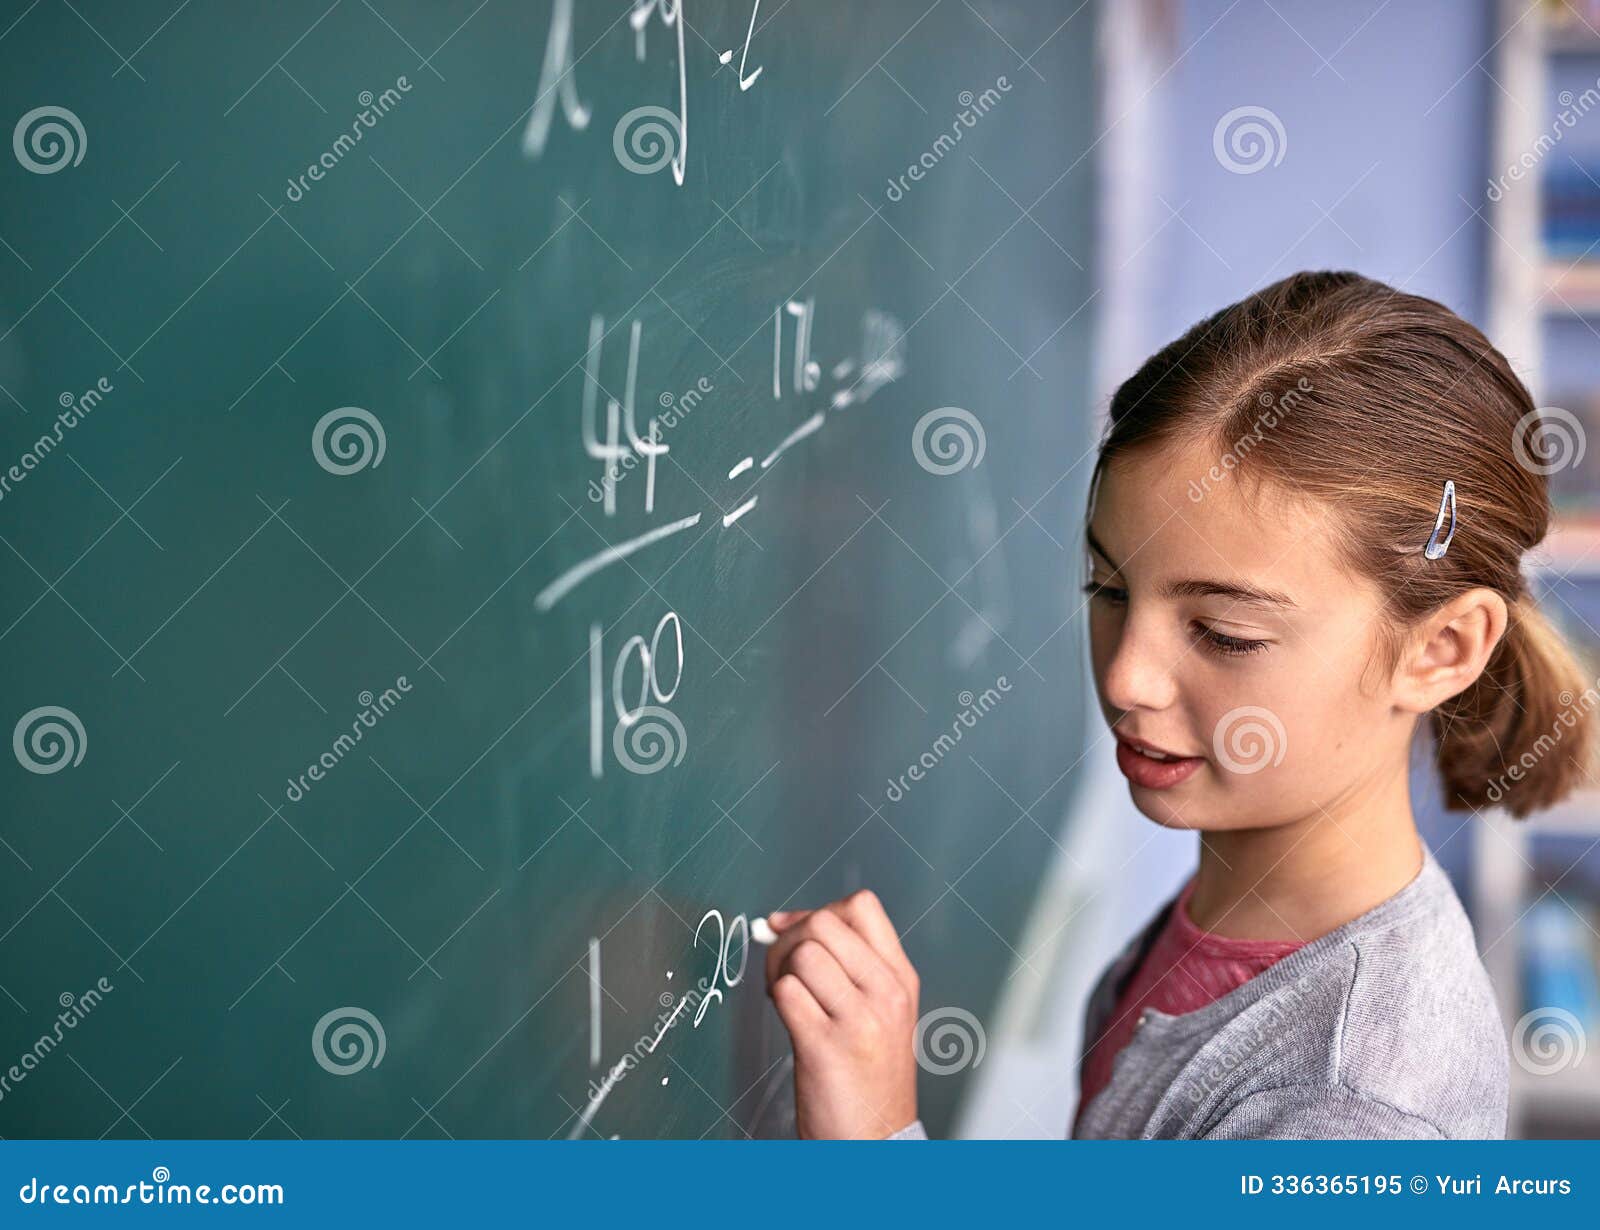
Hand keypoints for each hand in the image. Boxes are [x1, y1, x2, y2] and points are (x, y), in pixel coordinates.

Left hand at [764, 889, 919, 1138]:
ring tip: (788, 999)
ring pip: (802, 953)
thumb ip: (844, 965)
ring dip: (780, 971)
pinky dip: (776, 1001)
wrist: (875, 1143)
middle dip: (789, 938)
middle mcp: (886, 993)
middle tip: (785, 971)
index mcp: (900, 978)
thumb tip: (780, 922)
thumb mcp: (880, 1012)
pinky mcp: (826, 1047)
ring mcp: (860, 1020)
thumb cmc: (868, 1077)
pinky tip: (789, 1021)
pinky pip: (786, 993)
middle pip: (823, 922)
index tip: (794, 931)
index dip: (818, 909)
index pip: (862, 905)